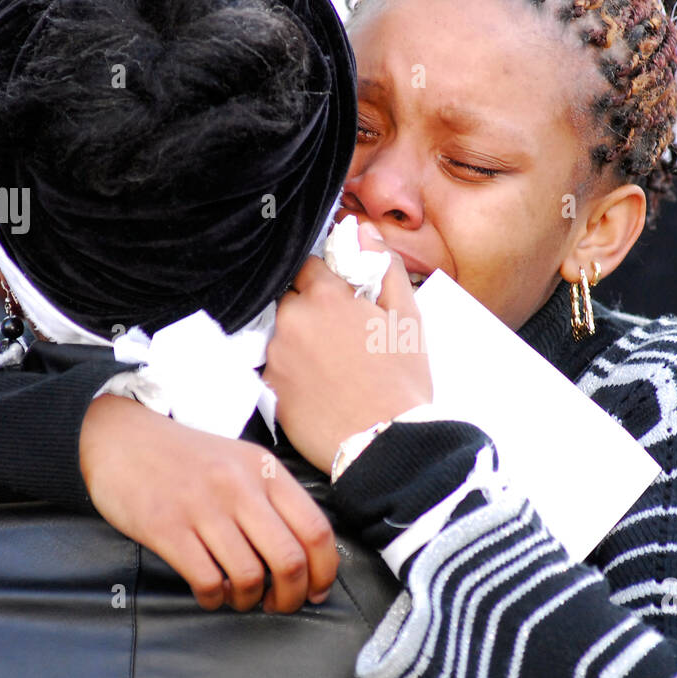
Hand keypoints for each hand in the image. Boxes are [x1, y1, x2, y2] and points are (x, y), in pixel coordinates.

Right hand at [78, 393, 337, 612]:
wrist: (121, 436)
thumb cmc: (186, 458)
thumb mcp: (240, 462)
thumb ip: (273, 499)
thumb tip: (307, 556)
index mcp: (265, 471)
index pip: (316, 529)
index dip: (324, 571)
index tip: (317, 591)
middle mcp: (239, 488)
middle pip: (289, 560)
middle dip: (292, 596)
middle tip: (280, 604)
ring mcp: (203, 507)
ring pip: (250, 576)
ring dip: (250, 600)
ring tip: (241, 597)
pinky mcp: (166, 527)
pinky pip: (207, 580)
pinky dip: (215, 599)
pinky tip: (211, 594)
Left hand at [262, 224, 432, 473]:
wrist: (386, 445)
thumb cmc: (402, 383)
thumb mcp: (407, 318)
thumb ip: (385, 266)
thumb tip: (365, 232)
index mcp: (326, 296)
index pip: (308, 267)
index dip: (324, 280)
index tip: (337, 297)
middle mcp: (293, 320)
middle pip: (288, 299)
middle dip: (307, 310)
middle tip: (335, 335)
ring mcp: (276, 356)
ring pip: (279, 334)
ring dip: (296, 341)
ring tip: (326, 365)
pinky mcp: (269, 389)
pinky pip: (273, 368)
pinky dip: (289, 372)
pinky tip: (315, 386)